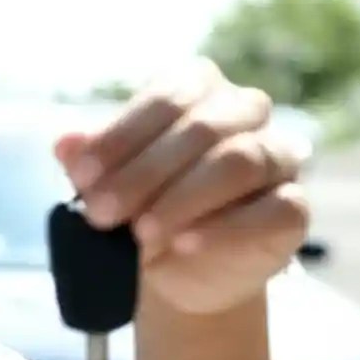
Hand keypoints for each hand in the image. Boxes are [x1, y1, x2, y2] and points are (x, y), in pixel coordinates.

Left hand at [54, 58, 310, 315]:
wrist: (177, 271)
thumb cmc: (139, 207)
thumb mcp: (105, 183)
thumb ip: (88, 161)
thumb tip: (65, 142)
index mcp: (197, 88)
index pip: (165, 98)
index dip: (120, 138)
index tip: (80, 176)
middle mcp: (245, 111)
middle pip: (201, 128)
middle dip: (142, 173)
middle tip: (99, 213)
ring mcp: (277, 156)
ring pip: (239, 162)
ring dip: (181, 199)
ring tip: (140, 233)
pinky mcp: (293, 208)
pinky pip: (272, 210)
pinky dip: (223, 229)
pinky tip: (183, 245)